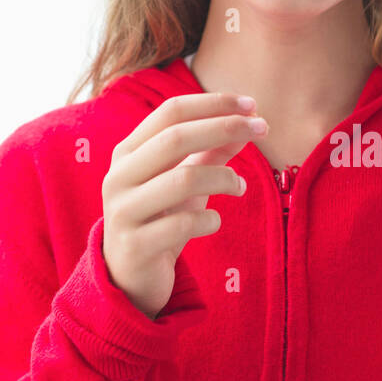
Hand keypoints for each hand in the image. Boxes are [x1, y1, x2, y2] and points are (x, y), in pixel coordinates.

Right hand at [102, 91, 267, 318]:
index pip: (171, 112)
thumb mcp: (187, 181)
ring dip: (224, 177)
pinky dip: (210, 219)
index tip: (252, 106)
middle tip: (263, 129)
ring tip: (241, 186)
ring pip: (183, 180)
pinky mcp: (135, 246)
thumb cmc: (162, 218)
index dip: (213, 104)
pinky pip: (183, 224)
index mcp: (128, 152)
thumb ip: (212, 152)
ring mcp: (123, 211)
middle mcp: (119, 176)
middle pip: (176, 138)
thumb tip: (250, 123)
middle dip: (225, 128)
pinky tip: (215, 221)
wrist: (130, 277)